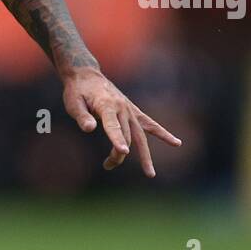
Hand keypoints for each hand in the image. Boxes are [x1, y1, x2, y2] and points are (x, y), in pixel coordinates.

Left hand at [62, 68, 181, 177]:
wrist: (87, 75)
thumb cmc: (77, 91)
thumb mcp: (73, 103)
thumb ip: (81, 116)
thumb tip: (89, 129)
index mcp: (106, 106)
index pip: (113, 126)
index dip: (117, 139)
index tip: (122, 152)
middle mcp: (121, 108)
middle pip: (126, 136)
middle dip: (118, 154)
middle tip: (107, 165)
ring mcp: (129, 110)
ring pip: (140, 135)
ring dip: (145, 155)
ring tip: (150, 174)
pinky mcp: (133, 111)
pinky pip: (150, 124)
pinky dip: (163, 134)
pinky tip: (177, 143)